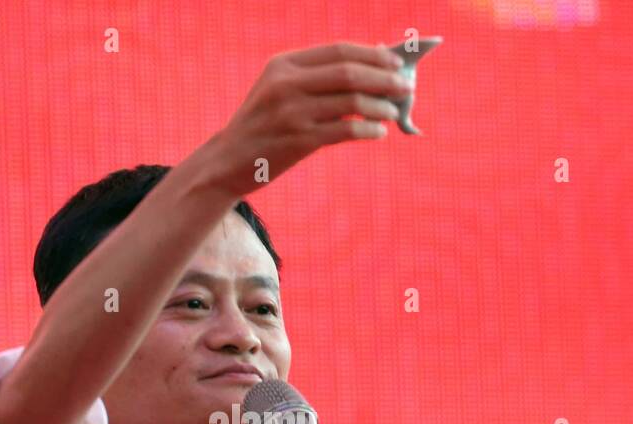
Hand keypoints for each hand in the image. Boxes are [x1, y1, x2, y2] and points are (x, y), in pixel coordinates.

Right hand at [193, 41, 409, 198]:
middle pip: (349, 73)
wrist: (227, 162)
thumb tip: (370, 73)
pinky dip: (368, 130)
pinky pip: (345, 131)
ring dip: (380, 106)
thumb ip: (315, 80)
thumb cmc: (262, 127)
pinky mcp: (298, 141)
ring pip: (351, 101)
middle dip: (384, 78)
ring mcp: (292, 113)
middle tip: (406, 86)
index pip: (338, 51)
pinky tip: (379, 132)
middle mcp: (286, 84)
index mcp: (283, 65)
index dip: (372, 55)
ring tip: (393, 112)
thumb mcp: (279, 91)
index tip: (396, 62)